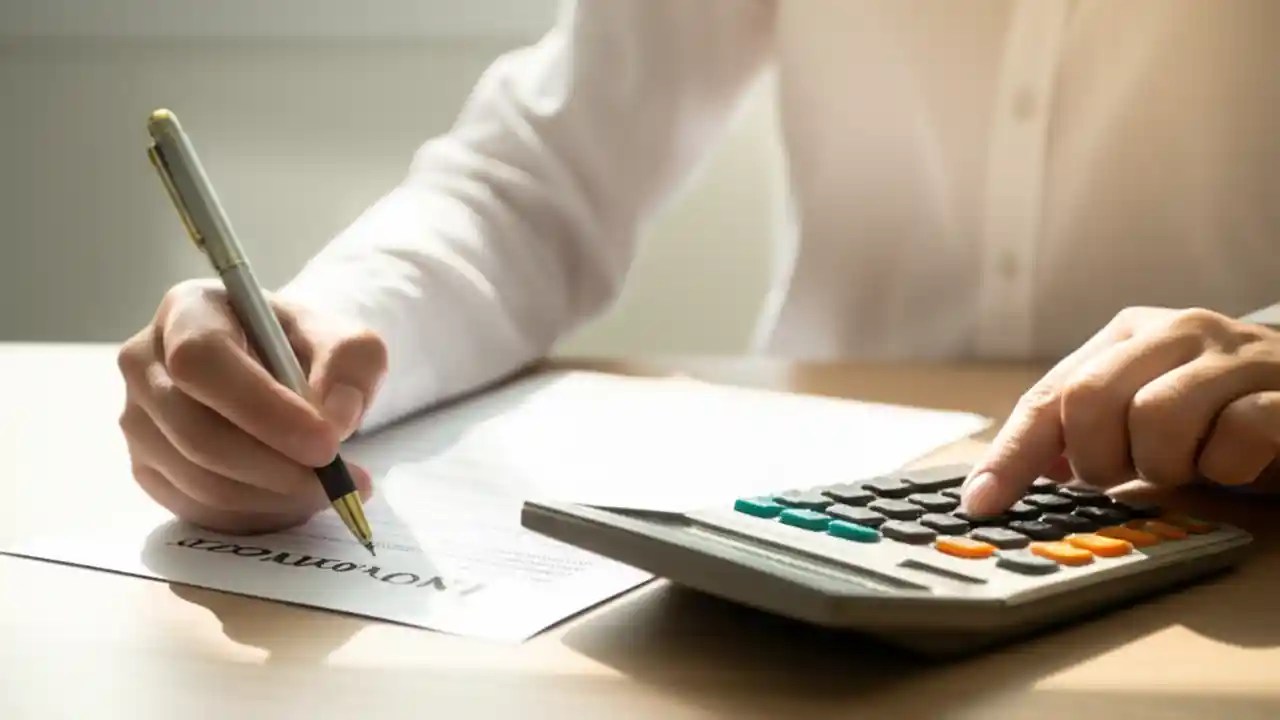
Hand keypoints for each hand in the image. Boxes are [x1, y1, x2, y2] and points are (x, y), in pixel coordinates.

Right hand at [117, 279, 387, 533]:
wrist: (282, 374)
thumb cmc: (307, 350)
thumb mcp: (349, 342)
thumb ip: (352, 368)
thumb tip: (334, 420)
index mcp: (188, 312)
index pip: (202, 361)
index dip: (263, 409)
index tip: (326, 443)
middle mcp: (146, 363)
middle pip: (196, 432)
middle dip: (276, 468)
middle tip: (338, 482)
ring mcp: (138, 420)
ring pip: (199, 480)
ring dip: (273, 497)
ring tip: (328, 490)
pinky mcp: (147, 467)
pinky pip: (196, 508)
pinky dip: (255, 515)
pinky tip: (295, 499)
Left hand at [961, 306, 1279, 514]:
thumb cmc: (1219, 414)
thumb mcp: (1143, 413)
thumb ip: (1079, 433)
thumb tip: (1001, 478)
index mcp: (1128, 334)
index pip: (1049, 397)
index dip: (1010, 455)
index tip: (981, 505)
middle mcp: (1178, 330)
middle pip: (1090, 398)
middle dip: (1099, 458)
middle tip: (1130, 474)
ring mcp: (1237, 355)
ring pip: (1159, 415)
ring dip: (1165, 464)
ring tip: (1190, 466)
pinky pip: (1238, 434)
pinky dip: (1228, 467)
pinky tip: (1237, 463)